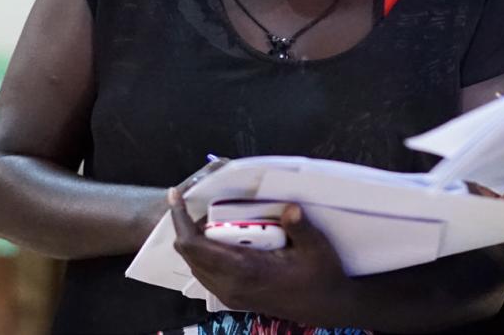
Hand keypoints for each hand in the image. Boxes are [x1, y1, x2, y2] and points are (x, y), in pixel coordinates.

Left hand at [168, 188, 353, 322]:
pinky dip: (204, 254)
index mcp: (245, 270)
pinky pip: (206, 273)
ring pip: (195, 265)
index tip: (175, 196)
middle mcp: (230, 285)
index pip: (195, 245)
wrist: (327, 307)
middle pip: (189, 254)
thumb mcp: (316, 248)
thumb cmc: (322, 276)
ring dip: (195, 241)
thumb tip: (289, 207)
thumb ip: (299, 227)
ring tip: (210, 219)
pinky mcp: (234, 298)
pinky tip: (221, 240)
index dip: (180, 219)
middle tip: (198, 204)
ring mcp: (230, 295)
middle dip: (186, 226)